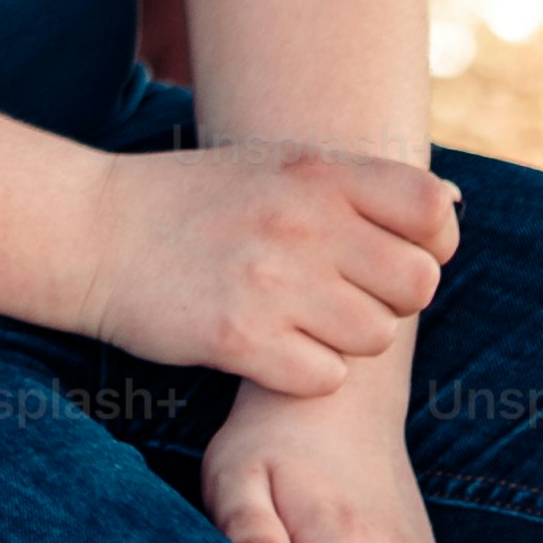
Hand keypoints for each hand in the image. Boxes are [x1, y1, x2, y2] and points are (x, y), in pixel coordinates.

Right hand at [81, 143, 456, 393]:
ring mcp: (270, 279)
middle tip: (337, 297)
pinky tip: (267, 350)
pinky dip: (303, 374)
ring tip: (295, 321)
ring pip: (375, 338)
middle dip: (387, 300)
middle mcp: (300, 220)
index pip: (430, 212)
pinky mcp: (238, 336)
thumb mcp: (272, 165)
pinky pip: (325, 378)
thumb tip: (451, 208)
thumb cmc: (190, 202)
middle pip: (415, 285)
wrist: (90, 232)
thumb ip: (357, 184)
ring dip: (344, 341)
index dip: (431, 243)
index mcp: (315, 172)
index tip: (393, 256)